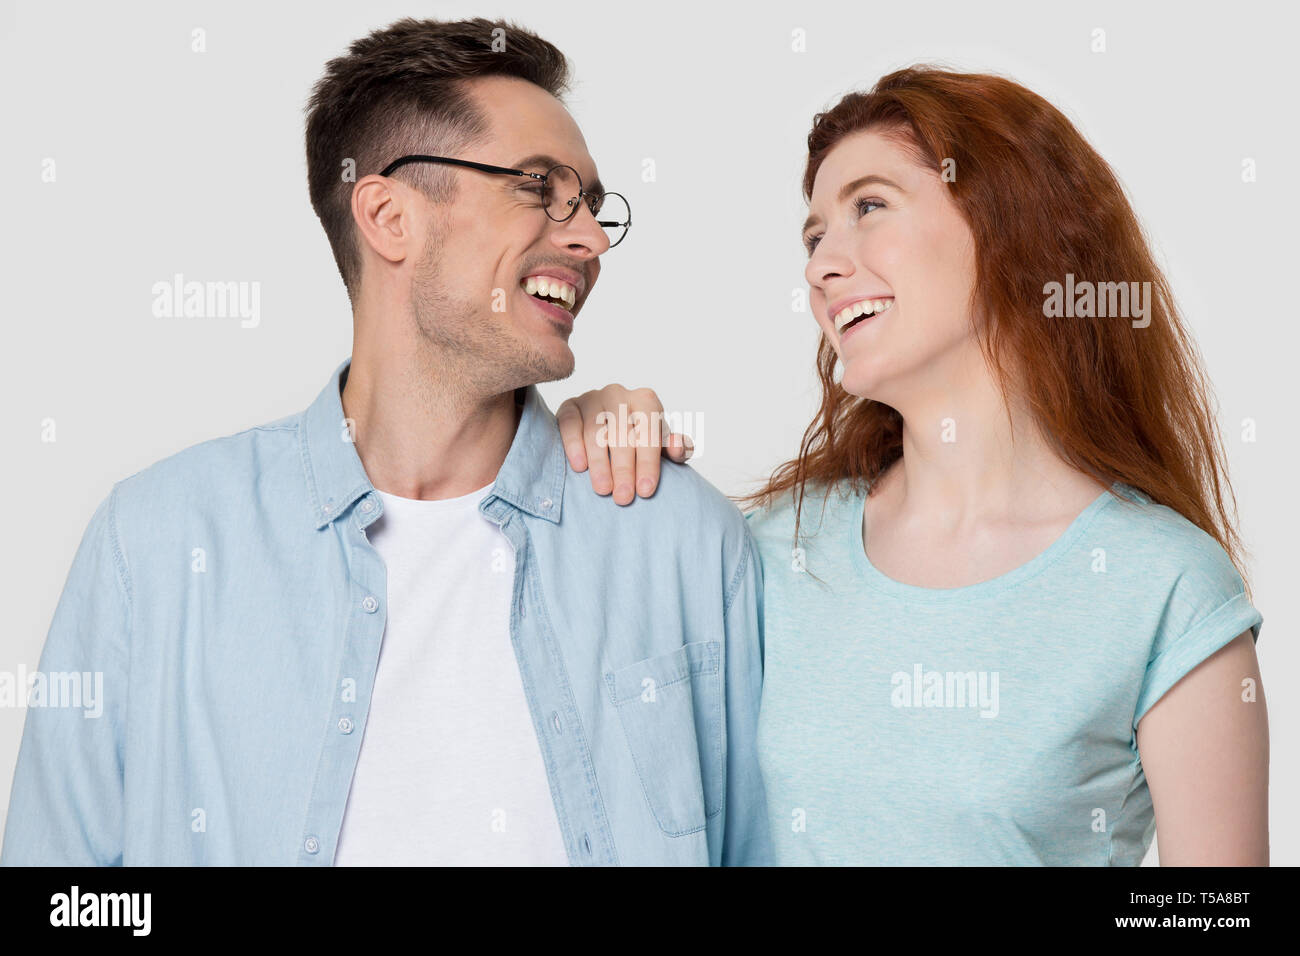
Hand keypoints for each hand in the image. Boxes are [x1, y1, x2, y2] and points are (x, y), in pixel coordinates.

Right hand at [555, 384, 693, 504]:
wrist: (607, 430)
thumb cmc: (639, 443)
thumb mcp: (661, 447)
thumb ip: (676, 448)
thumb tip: (678, 447)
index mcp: (645, 400)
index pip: (648, 431)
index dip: (648, 462)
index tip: (645, 490)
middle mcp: (618, 394)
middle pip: (622, 432)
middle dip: (624, 468)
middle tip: (623, 497)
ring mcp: (591, 397)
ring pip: (595, 429)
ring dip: (600, 462)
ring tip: (603, 489)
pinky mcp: (569, 406)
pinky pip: (570, 423)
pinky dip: (573, 444)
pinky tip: (579, 466)